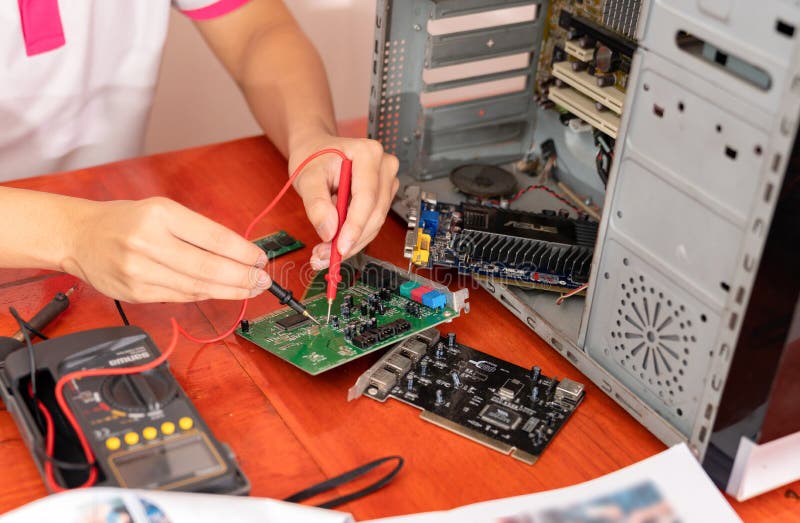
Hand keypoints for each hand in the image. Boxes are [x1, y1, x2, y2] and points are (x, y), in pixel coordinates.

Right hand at [61, 197, 268, 302]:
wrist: (80, 236)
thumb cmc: (126, 220)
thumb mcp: (162, 209)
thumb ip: (198, 230)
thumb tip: (240, 252)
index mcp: (160, 215)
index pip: (214, 237)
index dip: (243, 252)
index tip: (260, 258)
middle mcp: (148, 242)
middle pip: (208, 267)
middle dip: (243, 277)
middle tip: (263, 280)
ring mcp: (139, 271)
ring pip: (197, 287)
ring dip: (230, 290)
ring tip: (250, 288)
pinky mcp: (136, 293)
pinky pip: (181, 297)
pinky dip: (205, 295)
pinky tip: (222, 292)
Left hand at [288, 134, 399, 268]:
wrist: (316, 150)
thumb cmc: (313, 157)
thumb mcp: (307, 177)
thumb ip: (316, 203)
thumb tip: (329, 230)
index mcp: (367, 153)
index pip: (367, 196)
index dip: (354, 225)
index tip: (340, 247)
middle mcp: (383, 166)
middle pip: (374, 213)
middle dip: (350, 240)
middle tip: (326, 257)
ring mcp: (386, 182)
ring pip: (375, 222)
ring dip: (351, 243)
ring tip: (325, 254)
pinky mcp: (383, 196)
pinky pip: (372, 223)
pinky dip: (353, 238)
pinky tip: (334, 245)